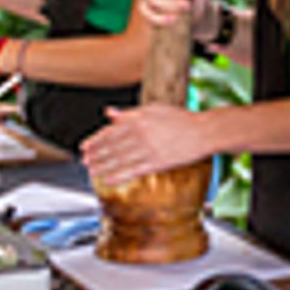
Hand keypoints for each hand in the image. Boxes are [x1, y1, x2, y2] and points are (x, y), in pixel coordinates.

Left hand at [80, 104, 209, 184]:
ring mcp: (148, 149)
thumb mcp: (155, 109)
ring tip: (92, 171)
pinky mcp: (157, 162)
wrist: (203, 131)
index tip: (85, 147)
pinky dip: (119, 176)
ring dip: (103, 166)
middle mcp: (140, 134)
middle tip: (85, 161)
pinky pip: (133, 170)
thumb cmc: (182, 119)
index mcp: (138, 119)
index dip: (95, 140)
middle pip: (111, 146)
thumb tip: (111, 113)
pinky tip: (109, 180)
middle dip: (96, 155)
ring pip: (119, 159)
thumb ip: (130, 113)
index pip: (110, 131)